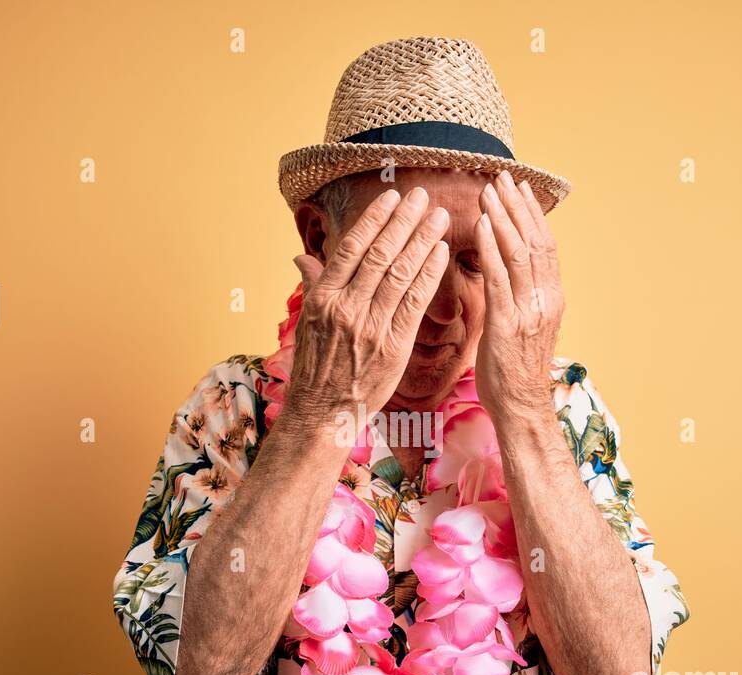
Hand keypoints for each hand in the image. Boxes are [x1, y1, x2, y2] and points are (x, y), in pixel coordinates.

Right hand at [286, 185, 450, 420]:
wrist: (324, 412)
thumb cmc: (316, 367)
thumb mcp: (307, 323)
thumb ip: (312, 286)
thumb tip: (301, 258)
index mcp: (323, 298)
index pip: (351, 248)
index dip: (374, 220)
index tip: (391, 197)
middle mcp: (347, 308)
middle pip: (380, 254)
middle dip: (404, 221)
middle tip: (423, 195)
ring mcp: (371, 326)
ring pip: (400, 273)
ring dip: (422, 240)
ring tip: (438, 216)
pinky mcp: (394, 345)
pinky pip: (415, 302)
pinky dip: (429, 273)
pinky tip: (440, 252)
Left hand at [472, 170, 565, 417]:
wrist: (522, 407)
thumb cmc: (515, 371)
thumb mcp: (524, 325)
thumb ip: (519, 295)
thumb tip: (504, 271)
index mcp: (552, 297)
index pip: (545, 244)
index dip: (532, 214)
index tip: (518, 188)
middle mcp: (546, 299)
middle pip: (535, 240)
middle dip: (517, 206)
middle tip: (501, 177)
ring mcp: (529, 310)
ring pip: (520, 252)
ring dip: (503, 218)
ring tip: (489, 192)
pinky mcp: (508, 323)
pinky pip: (500, 277)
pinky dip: (491, 247)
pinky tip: (480, 226)